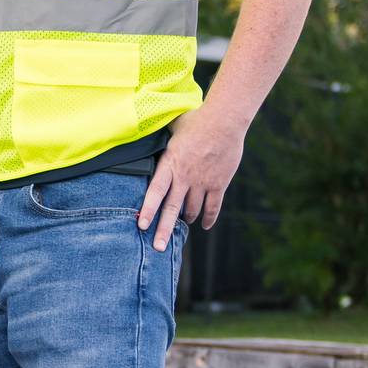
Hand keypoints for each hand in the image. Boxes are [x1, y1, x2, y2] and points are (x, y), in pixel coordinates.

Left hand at [137, 103, 245, 250]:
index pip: (155, 191)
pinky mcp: (219, 184)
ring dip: (186, 218)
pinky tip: (204, 225)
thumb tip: (146, 128)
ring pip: (192, 209)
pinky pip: (213, 207)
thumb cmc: (197, 120)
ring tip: (182, 223)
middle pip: (172, 209)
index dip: (148, 210)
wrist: (225, 121)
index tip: (142, 226)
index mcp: (170, 164)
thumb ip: (161, 138)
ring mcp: (203, 182)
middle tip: (158, 248)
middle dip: (164, 230)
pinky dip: (208, 218)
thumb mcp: (172, 128)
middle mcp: (185, 177)